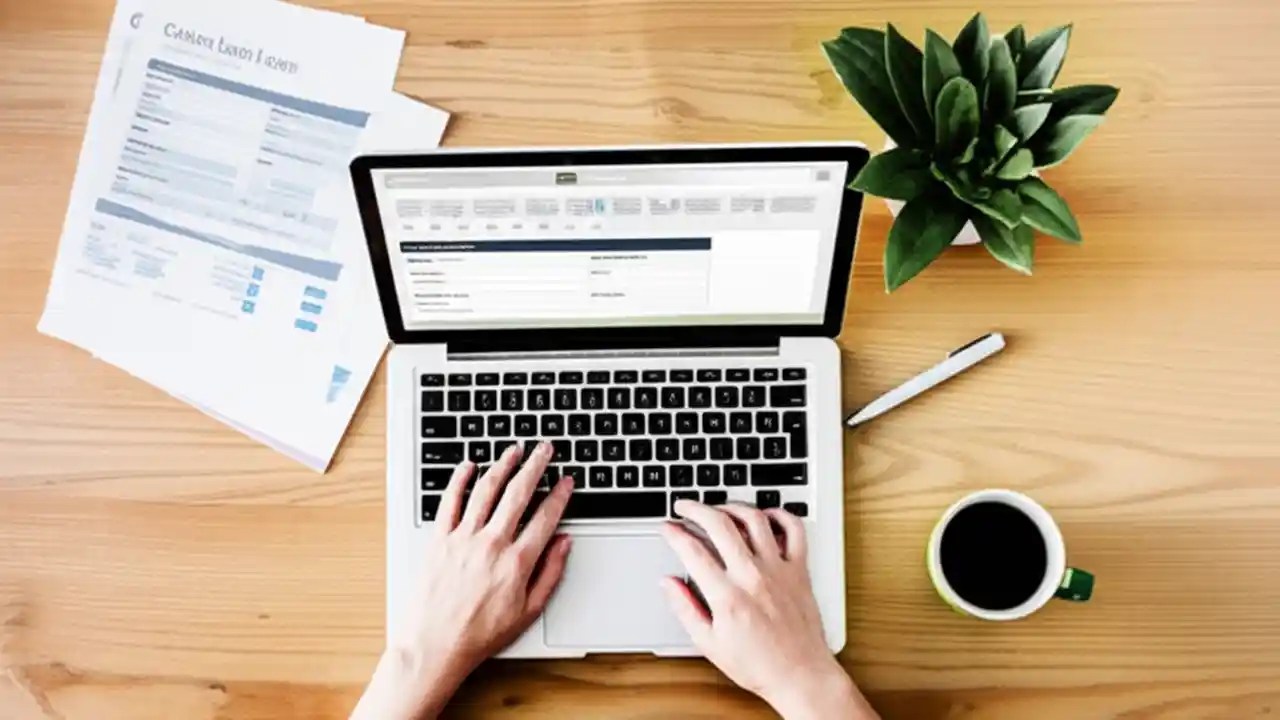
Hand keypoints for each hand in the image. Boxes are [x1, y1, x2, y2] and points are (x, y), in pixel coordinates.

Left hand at [352, 442, 573, 719]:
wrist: (434, 646)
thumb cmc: (479, 634)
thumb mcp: (528, 612)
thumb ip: (550, 573)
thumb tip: (564, 544)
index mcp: (516, 562)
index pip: (546, 517)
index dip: (560, 495)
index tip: (566, 481)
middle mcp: (491, 544)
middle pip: (518, 492)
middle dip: (536, 465)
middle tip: (545, 449)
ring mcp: (462, 538)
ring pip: (486, 489)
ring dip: (503, 464)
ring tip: (514, 450)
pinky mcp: (439, 540)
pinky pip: (450, 501)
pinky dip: (460, 479)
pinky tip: (469, 466)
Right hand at [661, 501, 878, 719]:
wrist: (800, 675)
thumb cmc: (759, 665)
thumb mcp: (709, 644)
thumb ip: (685, 609)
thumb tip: (668, 583)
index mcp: (727, 596)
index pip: (692, 550)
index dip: (674, 533)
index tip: (667, 527)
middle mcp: (753, 576)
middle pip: (720, 524)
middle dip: (696, 509)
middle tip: (684, 506)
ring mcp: (779, 569)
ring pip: (754, 519)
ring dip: (732, 506)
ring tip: (719, 508)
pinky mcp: (799, 570)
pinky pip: (794, 530)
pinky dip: (780, 515)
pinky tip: (765, 516)